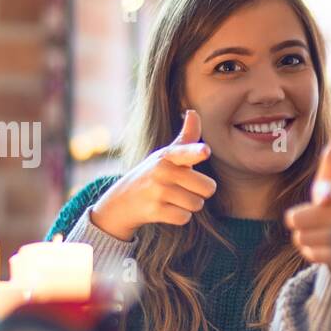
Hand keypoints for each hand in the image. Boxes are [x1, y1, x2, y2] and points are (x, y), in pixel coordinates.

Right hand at [89, 109, 216, 240]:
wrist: (122, 200)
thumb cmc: (153, 174)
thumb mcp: (166, 154)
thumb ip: (186, 137)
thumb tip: (192, 111)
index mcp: (168, 156)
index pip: (186, 152)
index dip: (196, 152)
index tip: (205, 151)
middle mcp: (162, 171)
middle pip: (208, 188)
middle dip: (200, 192)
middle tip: (183, 189)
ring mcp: (157, 191)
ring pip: (197, 204)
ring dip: (189, 206)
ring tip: (172, 199)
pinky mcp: (154, 210)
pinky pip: (185, 218)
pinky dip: (179, 217)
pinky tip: (166, 210)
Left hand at [283, 133, 330, 268]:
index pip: (330, 191)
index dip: (326, 193)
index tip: (322, 194)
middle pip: (296, 218)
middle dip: (300, 219)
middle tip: (317, 219)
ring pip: (301, 237)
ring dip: (306, 236)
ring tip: (322, 233)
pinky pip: (309, 254)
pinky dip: (312, 251)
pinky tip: (325, 247)